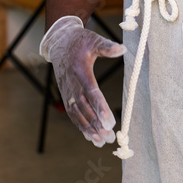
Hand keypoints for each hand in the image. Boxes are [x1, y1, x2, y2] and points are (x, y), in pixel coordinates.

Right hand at [40, 16, 124, 146]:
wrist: (59, 43)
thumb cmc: (80, 41)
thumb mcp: (93, 39)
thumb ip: (106, 46)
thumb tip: (122, 49)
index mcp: (80, 71)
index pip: (92, 93)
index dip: (100, 108)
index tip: (110, 122)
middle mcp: (72, 84)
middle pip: (85, 108)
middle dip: (96, 124)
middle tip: (109, 138)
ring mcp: (67, 92)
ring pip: (78, 114)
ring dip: (89, 129)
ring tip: (101, 142)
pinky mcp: (66, 95)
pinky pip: (72, 113)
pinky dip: (80, 126)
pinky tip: (90, 137)